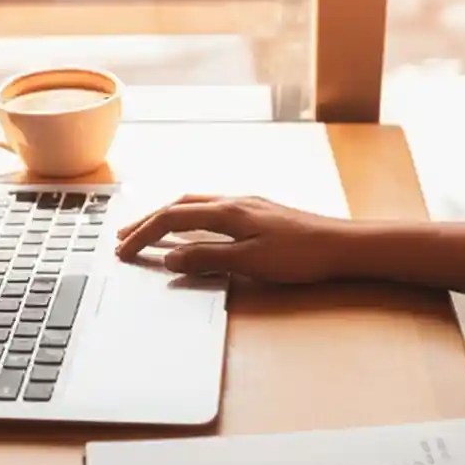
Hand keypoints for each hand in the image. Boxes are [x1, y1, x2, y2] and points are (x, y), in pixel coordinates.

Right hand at [115, 195, 358, 282]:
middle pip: (178, 206)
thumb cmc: (301, 256)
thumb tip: (170, 258)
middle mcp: (233, 201)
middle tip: (121, 238)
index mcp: (228, 212)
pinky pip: (210, 209)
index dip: (143, 234)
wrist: (342, 245)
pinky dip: (188, 217)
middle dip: (146, 221)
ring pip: (194, 204)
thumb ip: (208, 258)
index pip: (171, 219)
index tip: (123, 251)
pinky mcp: (258, 212)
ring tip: (147, 231)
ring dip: (166, 217)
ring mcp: (247, 204)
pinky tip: (191, 228)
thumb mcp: (250, 263)